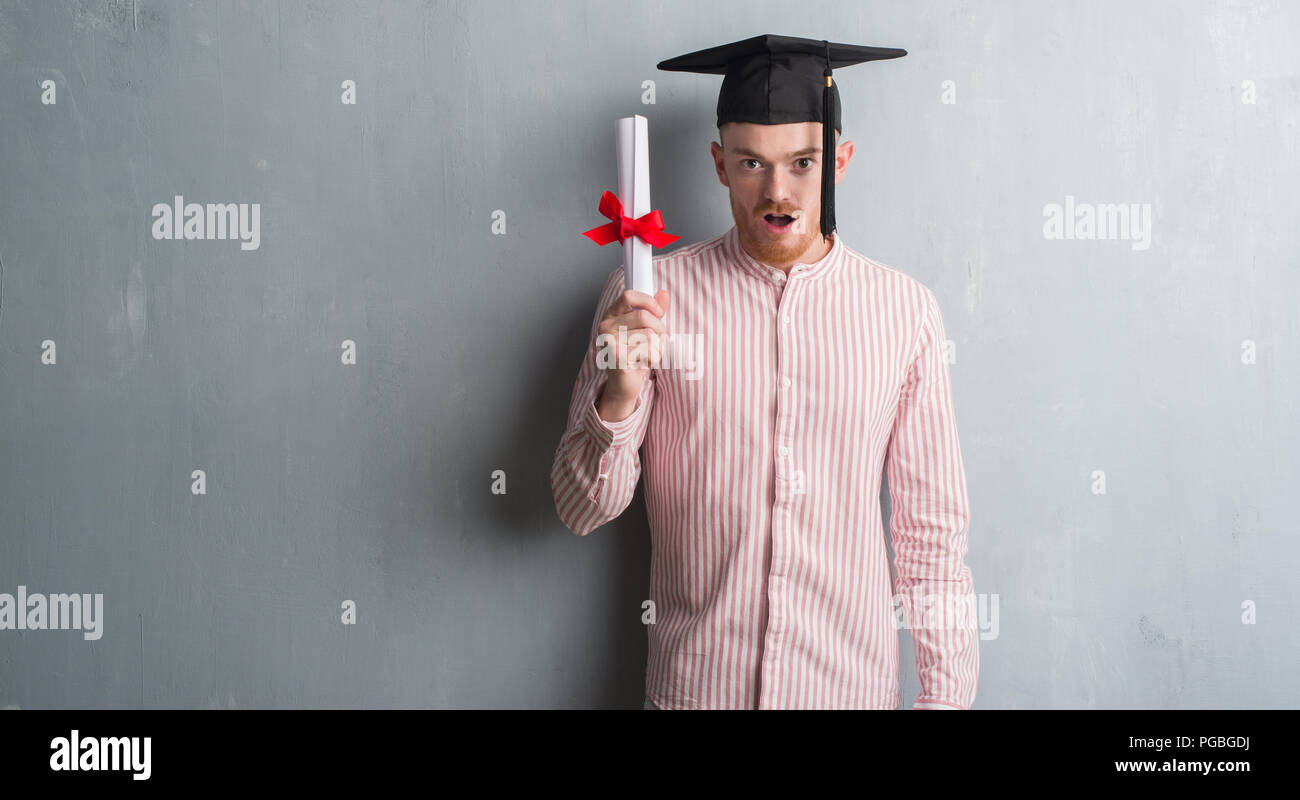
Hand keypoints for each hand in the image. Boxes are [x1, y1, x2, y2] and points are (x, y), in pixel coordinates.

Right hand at [594, 289, 670, 420]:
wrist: (623, 384)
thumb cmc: (633, 356)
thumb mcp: (644, 329)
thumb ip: (652, 311)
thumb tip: (664, 294)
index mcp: (611, 315)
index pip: (629, 296)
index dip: (648, 302)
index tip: (658, 312)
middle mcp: (605, 327)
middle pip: (644, 316)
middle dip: (659, 329)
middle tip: (658, 341)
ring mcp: (609, 343)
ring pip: (649, 334)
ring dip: (658, 346)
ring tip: (649, 354)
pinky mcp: (617, 358)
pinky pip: (648, 350)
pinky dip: (654, 358)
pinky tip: (645, 363)